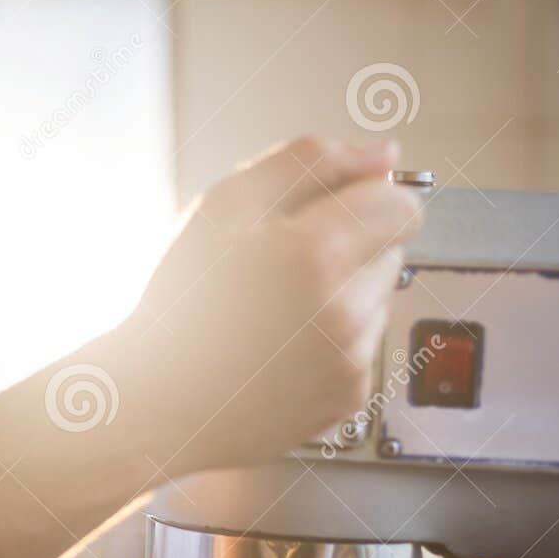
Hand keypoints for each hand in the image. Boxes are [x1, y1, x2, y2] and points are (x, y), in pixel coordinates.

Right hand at [117, 136, 422, 470]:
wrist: (158, 403)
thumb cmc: (180, 307)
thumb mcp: (222, 207)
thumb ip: (308, 162)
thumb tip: (384, 154)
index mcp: (315, 254)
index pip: (400, 203)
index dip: (365, 198)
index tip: (330, 210)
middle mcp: (344, 311)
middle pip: (392, 249)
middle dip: (351, 245)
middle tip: (284, 266)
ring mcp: (351, 359)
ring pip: (379, 298)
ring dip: (344, 292)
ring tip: (277, 311)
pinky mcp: (350, 394)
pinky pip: (365, 344)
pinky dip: (335, 338)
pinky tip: (283, 345)